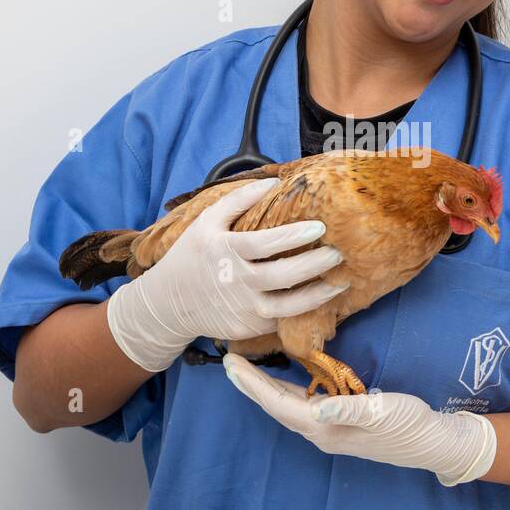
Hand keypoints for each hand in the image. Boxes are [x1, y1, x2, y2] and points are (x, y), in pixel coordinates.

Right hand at [107, 178, 349, 372]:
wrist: (168, 302)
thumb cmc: (193, 255)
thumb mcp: (207, 221)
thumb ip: (238, 199)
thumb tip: (272, 182)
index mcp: (226, 250)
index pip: (266, 243)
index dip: (295, 235)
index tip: (320, 226)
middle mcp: (236, 281)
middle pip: (282, 276)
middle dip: (314, 265)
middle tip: (338, 253)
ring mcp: (242, 308)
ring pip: (287, 307)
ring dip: (317, 296)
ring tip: (341, 284)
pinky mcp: (246, 328)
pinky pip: (279, 320)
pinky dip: (301, 312)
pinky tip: (319, 299)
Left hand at [222, 353, 496, 485]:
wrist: (431, 443)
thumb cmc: (408, 425)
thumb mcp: (381, 412)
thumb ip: (348, 410)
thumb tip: (319, 407)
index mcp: (324, 428)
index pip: (277, 403)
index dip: (251, 383)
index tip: (230, 364)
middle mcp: (320, 432)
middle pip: (275, 406)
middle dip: (250, 385)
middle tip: (228, 362)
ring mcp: (329, 430)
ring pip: (286, 407)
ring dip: (265, 389)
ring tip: (246, 371)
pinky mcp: (339, 424)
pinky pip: (302, 406)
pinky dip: (286, 392)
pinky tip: (285, 384)